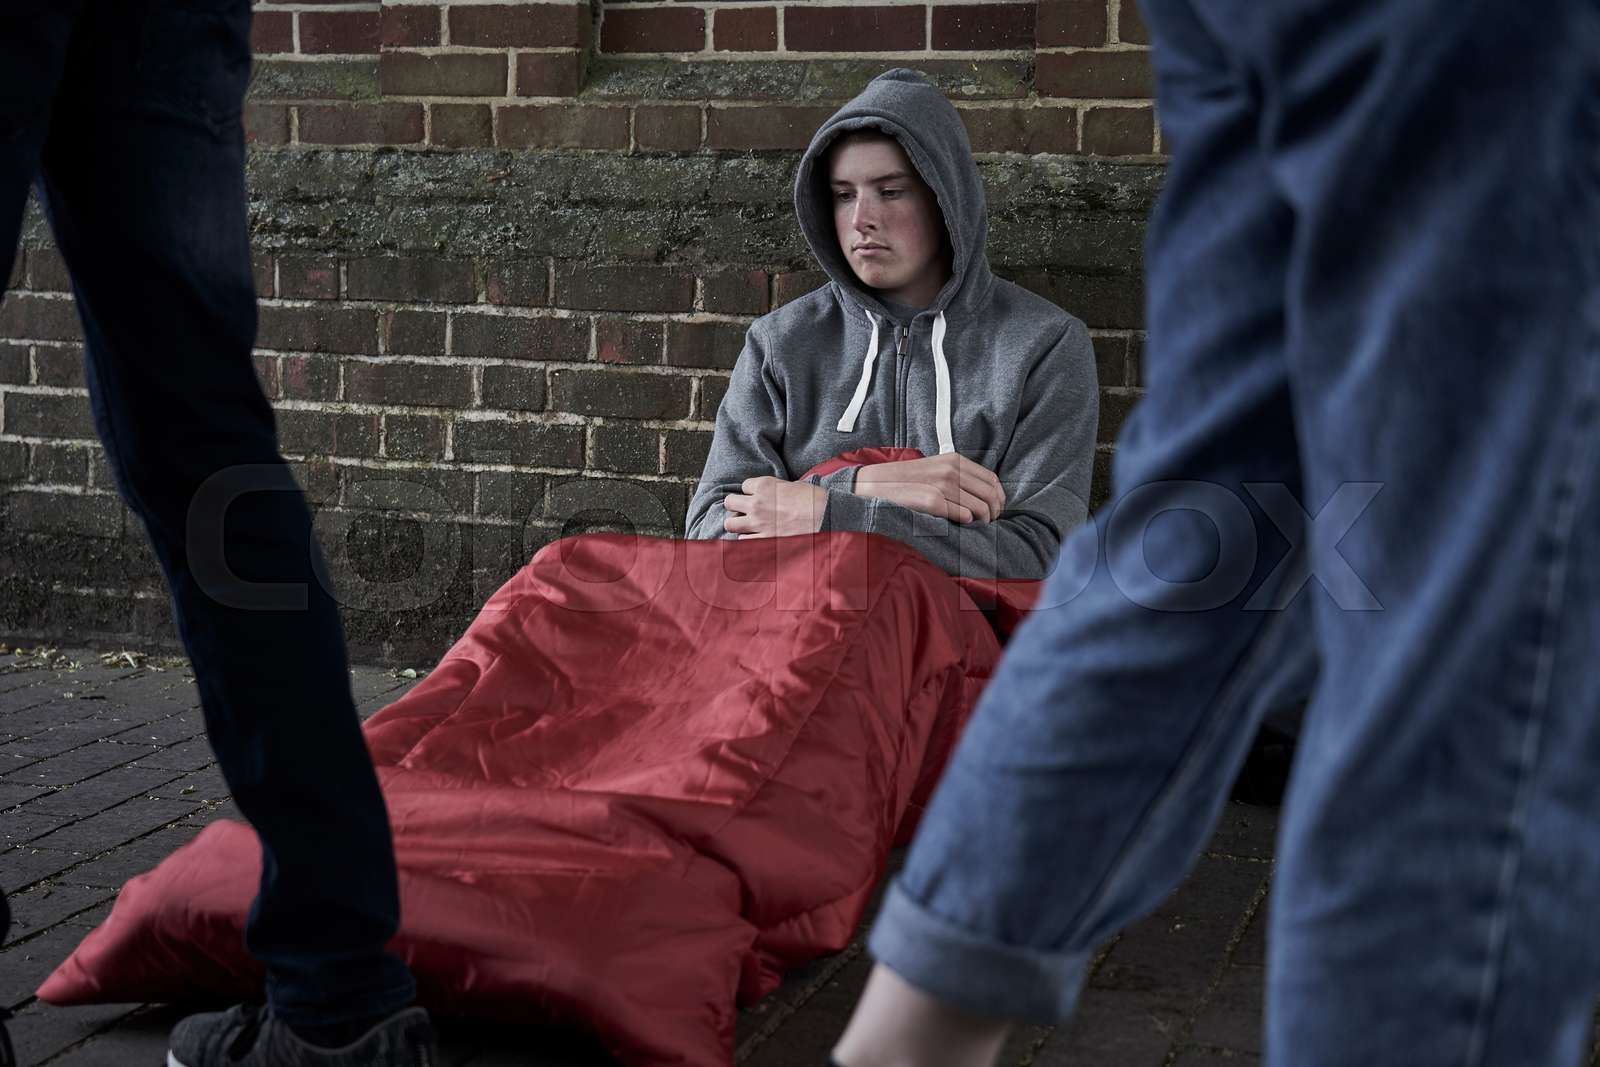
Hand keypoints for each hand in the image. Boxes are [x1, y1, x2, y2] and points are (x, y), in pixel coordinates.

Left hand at [723, 477, 826, 537]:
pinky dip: (748, 540)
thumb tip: (773, 494)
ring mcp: (758, 523)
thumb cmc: (816, 500)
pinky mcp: (763, 540)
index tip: (758, 496)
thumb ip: (777, 489)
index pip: (744, 486)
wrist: (827, 518)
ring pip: (730, 524)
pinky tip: (757, 538)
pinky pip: (742, 541)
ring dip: (738, 525)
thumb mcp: (794, 486)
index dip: (751, 492)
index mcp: (765, 485)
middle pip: (729, 502)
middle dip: (736, 506)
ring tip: (748, 527)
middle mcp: (757, 503)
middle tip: (744, 511)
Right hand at [853, 453, 1005, 522]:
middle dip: (995, 512)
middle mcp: (951, 470)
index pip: (992, 479)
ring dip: (982, 520)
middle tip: (989, 522)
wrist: (878, 485)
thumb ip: (959, 476)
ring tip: (975, 525)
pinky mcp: (933, 501)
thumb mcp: (936, 469)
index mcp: (955, 460)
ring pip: (980, 508)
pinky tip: (958, 523)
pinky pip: (963, 516)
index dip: (1000, 497)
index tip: (997, 509)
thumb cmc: (908, 482)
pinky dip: (965, 522)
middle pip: (991, 495)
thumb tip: (986, 495)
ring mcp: (942, 485)